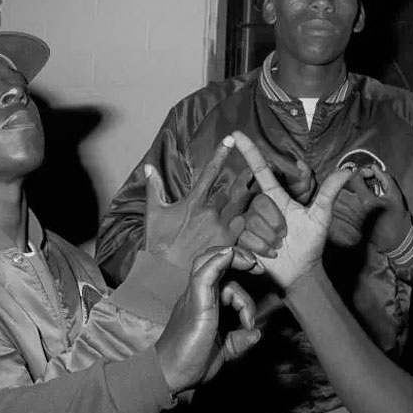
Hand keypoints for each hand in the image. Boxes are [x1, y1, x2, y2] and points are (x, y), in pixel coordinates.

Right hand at [145, 136, 249, 270]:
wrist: (165, 273)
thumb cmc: (158, 243)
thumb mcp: (153, 213)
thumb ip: (154, 188)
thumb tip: (149, 167)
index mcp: (194, 201)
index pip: (210, 171)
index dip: (221, 153)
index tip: (230, 140)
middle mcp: (210, 212)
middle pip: (233, 189)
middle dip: (244, 178)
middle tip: (258, 167)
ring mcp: (221, 228)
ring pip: (242, 207)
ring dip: (251, 198)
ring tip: (262, 189)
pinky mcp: (229, 244)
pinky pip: (245, 229)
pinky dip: (252, 222)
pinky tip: (262, 219)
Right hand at [154, 246, 260, 392]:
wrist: (169, 376)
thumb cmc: (190, 363)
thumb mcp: (222, 350)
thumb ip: (239, 340)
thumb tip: (256, 333)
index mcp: (202, 302)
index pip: (219, 272)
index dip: (239, 268)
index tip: (258, 273)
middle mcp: (197, 295)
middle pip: (212, 259)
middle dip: (239, 256)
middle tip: (258, 266)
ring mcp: (194, 298)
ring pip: (209, 262)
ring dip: (234, 258)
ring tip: (253, 266)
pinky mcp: (196, 305)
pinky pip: (204, 275)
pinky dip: (217, 262)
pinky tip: (230, 256)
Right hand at [230, 131, 351, 287]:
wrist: (300, 271)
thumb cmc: (310, 243)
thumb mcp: (321, 216)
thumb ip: (330, 192)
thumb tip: (348, 171)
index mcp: (276, 196)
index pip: (260, 170)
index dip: (249, 151)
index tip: (236, 134)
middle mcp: (260, 206)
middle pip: (261, 205)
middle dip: (276, 224)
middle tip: (285, 235)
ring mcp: (249, 222)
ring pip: (253, 223)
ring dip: (269, 239)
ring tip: (277, 246)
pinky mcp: (241, 239)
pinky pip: (247, 237)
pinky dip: (261, 249)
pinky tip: (268, 255)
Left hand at [328, 166, 410, 252]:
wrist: (394, 240)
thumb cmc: (397, 218)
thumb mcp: (396, 195)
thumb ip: (385, 178)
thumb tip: (373, 167)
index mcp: (366, 201)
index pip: (354, 179)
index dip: (360, 172)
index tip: (368, 173)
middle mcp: (354, 209)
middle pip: (344, 186)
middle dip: (351, 179)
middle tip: (361, 178)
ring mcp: (349, 216)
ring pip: (340, 196)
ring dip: (345, 188)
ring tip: (357, 188)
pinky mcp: (348, 222)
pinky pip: (340, 206)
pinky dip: (344, 199)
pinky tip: (353, 199)